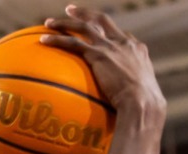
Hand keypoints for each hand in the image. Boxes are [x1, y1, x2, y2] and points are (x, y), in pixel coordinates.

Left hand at [40, 6, 161, 119]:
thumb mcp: (144, 95)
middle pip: (102, 20)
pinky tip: (43, 41)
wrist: (142, 103)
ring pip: (83, 27)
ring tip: (49, 23)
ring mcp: (110, 47)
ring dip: (64, 23)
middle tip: (70, 10)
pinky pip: (72, 43)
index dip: (109, 33)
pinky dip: (57, 40)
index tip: (99, 34)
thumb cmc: (144, 108)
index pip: (121, 35)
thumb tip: (130, 106)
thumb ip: (134, 92)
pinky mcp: (98, 54)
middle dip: (85, 14)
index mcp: (137, 50)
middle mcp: (124, 43)